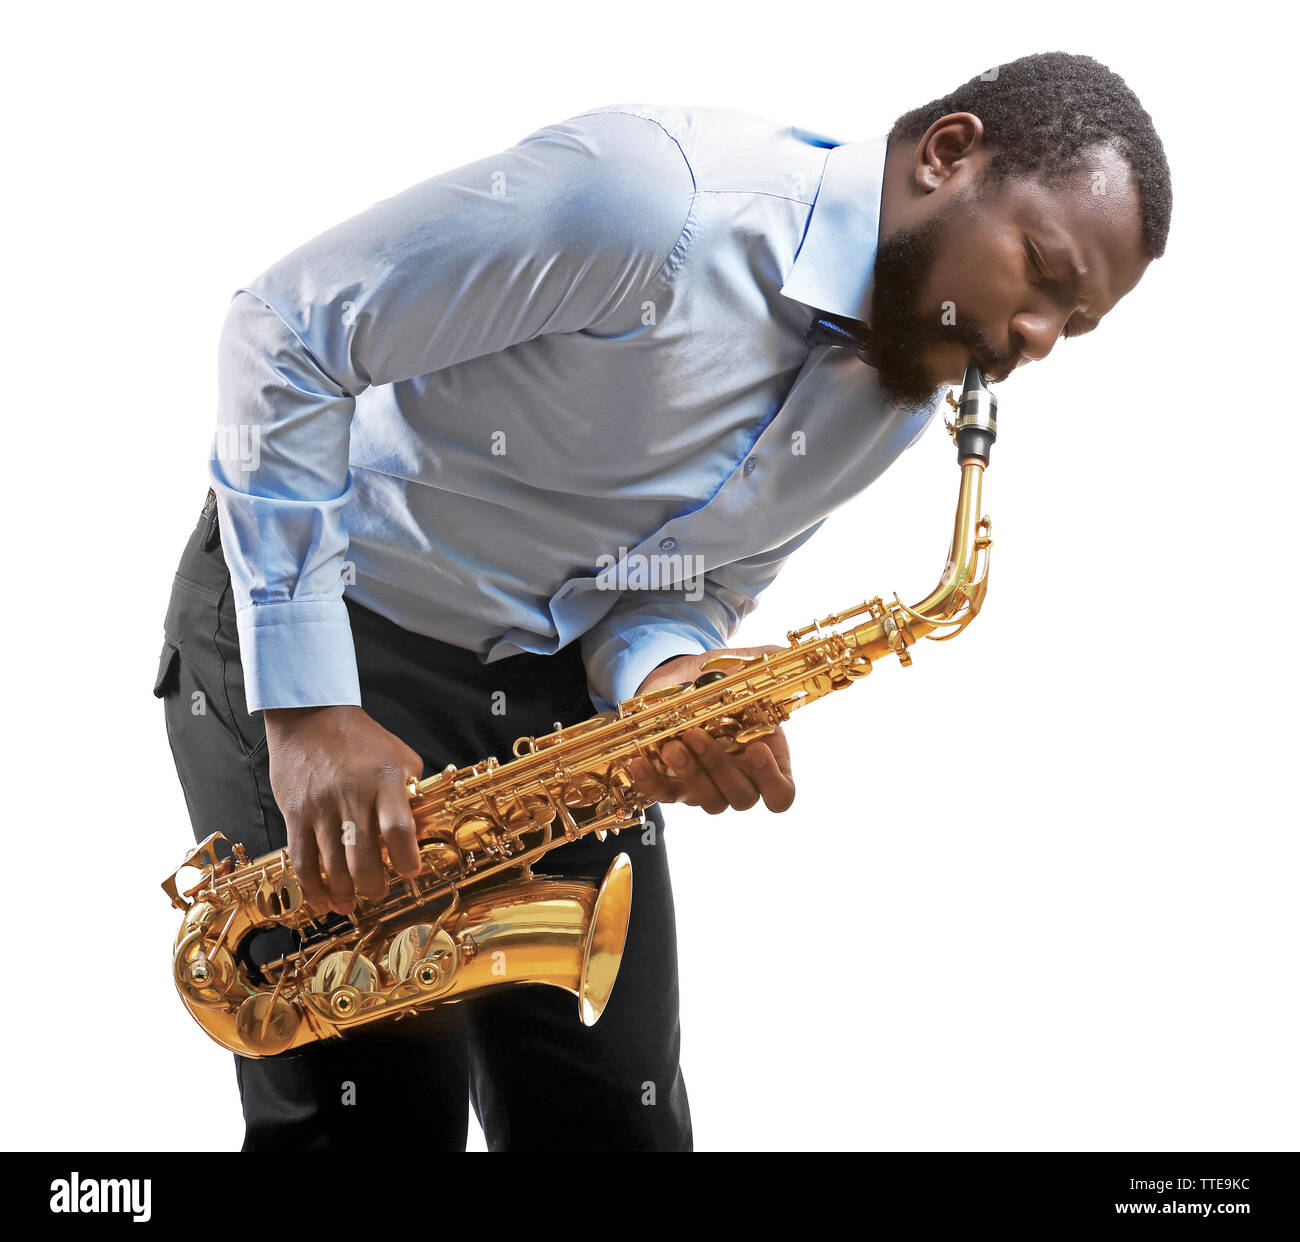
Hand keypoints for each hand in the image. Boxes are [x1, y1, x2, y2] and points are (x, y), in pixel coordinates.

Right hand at [264, 705, 423, 915]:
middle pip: (363, 858)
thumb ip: (413, 795)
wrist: (310, 716)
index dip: (407, 858)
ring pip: (331, 866)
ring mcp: (321, 807)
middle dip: (373, 886)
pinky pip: (302, 859)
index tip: (410, 872)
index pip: (398, 829)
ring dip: (343, 894)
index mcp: (385, 780)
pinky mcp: (295, 813)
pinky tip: (322, 900)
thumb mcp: (400, 757)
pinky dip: (312, 887)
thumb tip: (421, 835)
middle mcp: (353, 795)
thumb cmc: (362, 740)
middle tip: (379, 893)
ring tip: (350, 904)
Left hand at [625, 645, 795, 813]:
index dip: (772, 780)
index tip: (757, 749)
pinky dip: (651, 782)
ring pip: (708, 801)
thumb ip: (764, 661)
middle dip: (719, 768)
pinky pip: (665, 795)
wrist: (679, 680)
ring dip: (689, 775)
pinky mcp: (675, 786)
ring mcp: (708, 786)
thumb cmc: (718, 679)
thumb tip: (782, 652)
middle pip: (742, 797)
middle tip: (696, 735)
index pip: (781, 792)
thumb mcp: (740, 666)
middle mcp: (741, 778)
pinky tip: (639, 761)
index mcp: (767, 757)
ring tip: (671, 745)